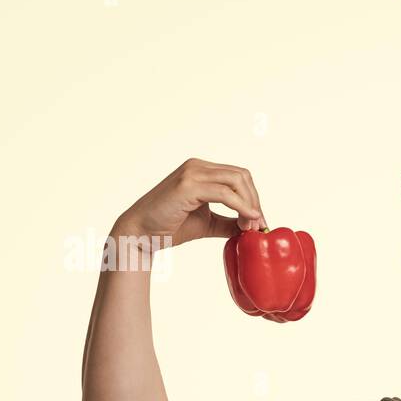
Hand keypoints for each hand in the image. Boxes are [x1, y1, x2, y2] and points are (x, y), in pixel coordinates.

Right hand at [112, 158, 266, 246]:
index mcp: (201, 171)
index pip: (239, 176)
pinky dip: (241, 207)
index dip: (254, 198)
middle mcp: (197, 166)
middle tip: (257, 226)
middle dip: (255, 201)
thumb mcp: (208, 224)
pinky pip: (225, 193)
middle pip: (242, 176)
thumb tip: (254, 225)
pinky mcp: (187, 186)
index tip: (259, 223)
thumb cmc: (170, 227)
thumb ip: (229, 222)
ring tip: (250, 227)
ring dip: (250, 205)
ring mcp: (191, 173)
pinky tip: (246, 221)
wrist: (141, 233)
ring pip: (236, 181)